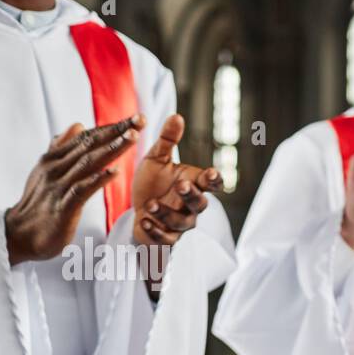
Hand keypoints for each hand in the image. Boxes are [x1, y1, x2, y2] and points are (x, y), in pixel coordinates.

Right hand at [4, 116, 142, 265]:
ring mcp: (58, 185)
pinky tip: (115, 172)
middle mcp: (55, 167)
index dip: (112, 127)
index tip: (136, 118)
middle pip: (90, 145)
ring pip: (88, 163)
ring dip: (112, 149)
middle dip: (118, 131)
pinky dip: (98, 179)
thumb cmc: (39, 204)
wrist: (19, 234)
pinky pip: (82, 190)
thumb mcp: (47, 171)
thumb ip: (63, 148)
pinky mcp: (63, 206)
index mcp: (54, 158)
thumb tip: (77, 125)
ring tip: (133, 137)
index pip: (87, 137)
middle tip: (141, 120)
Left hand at [132, 114, 222, 246]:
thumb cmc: (152, 184)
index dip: (214, 180)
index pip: (213, 184)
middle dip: (192, 195)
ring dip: (166, 213)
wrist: (139, 211)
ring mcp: (181, 224)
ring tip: (150, 204)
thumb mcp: (156, 159)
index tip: (210, 173)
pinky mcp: (167, 238)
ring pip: (182, 222)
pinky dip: (156, 231)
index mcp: (194, 184)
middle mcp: (191, 206)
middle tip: (181, 185)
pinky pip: (166, 239)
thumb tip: (176, 116)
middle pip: (201, 204)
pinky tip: (144, 221)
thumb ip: (167, 140)